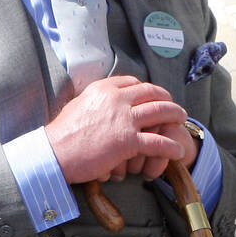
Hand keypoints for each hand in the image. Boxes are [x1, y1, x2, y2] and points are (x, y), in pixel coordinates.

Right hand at [45, 76, 187, 184]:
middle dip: (166, 98)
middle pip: (151, 93)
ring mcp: (124, 119)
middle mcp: (116, 99)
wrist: (53, 154)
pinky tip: (178, 150)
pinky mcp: (128, 141)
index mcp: (103, 89)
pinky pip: (158, 142)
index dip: (147, 89)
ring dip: (175, 115)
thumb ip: (94, 101)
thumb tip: (99, 101)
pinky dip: (171, 146)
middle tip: (173, 105)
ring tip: (182, 119)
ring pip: (160, 111)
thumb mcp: (77, 106)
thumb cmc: (61, 135)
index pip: (133, 82)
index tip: (152, 95)